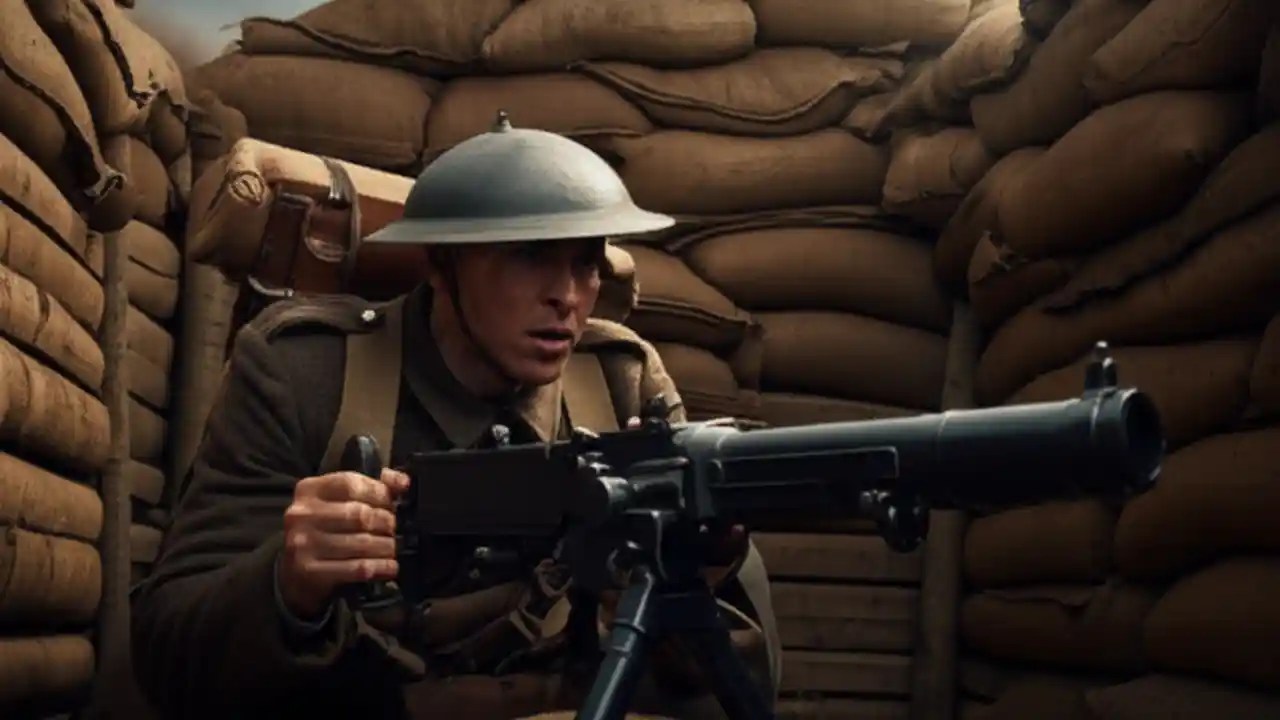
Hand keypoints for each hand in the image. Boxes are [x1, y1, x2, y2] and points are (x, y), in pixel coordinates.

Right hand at [277, 468, 408, 619]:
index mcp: (309, 490)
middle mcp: (302, 514)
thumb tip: (403, 482)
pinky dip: (380, 567)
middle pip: (358, 514)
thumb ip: (370, 487)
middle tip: (397, 528)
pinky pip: (357, 568)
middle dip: (386, 522)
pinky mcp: (311, 571)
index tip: (394, 502)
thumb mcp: (338, 502)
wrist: (291, 573)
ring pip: (361, 542)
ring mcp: (303, 544)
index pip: (350, 484)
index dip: (379, 492)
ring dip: (387, 547)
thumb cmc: (323, 530)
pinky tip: (390, 567)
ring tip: (396, 548)